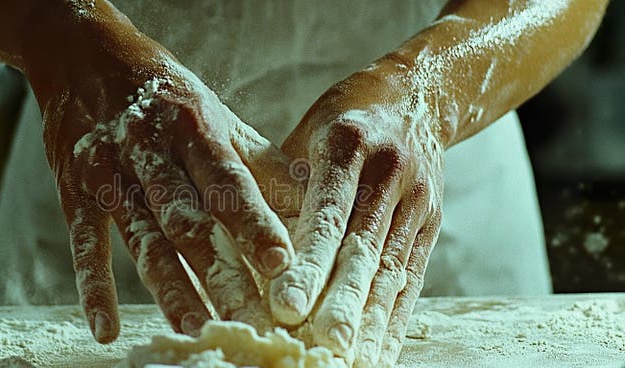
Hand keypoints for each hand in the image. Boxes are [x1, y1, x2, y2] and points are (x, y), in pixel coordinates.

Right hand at [23, 7, 293, 342]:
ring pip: (143, 238)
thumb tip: (311, 196)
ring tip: (196, 331)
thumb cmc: (165, 94)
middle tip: (250, 322)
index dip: (254, 225)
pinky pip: (84, 242)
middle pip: (188, 222)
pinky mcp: (74, 192)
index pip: (229, 184)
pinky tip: (106, 328)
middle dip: (221, 275)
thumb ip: (260, 160)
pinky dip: (94, 286)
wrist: (85, 56)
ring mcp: (108, 172)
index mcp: (195, 128)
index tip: (282, 266)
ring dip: (169, 289)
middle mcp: (151, 151)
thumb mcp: (215, 115)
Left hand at [269, 59, 444, 365]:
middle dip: (341, 302)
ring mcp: (419, 199)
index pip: (327, 212)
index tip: (285, 304)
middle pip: (364, 248)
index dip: (309, 262)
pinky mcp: (433, 223)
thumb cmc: (344, 118)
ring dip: (369, 321)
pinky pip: (412, 277)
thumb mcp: (308, 133)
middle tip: (321, 345)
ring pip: (391, 269)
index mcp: (349, 143)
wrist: (417, 96)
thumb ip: (282, 184)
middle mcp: (390, 171)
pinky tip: (377, 350)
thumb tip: (247, 242)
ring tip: (347, 359)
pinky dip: (393, 318)